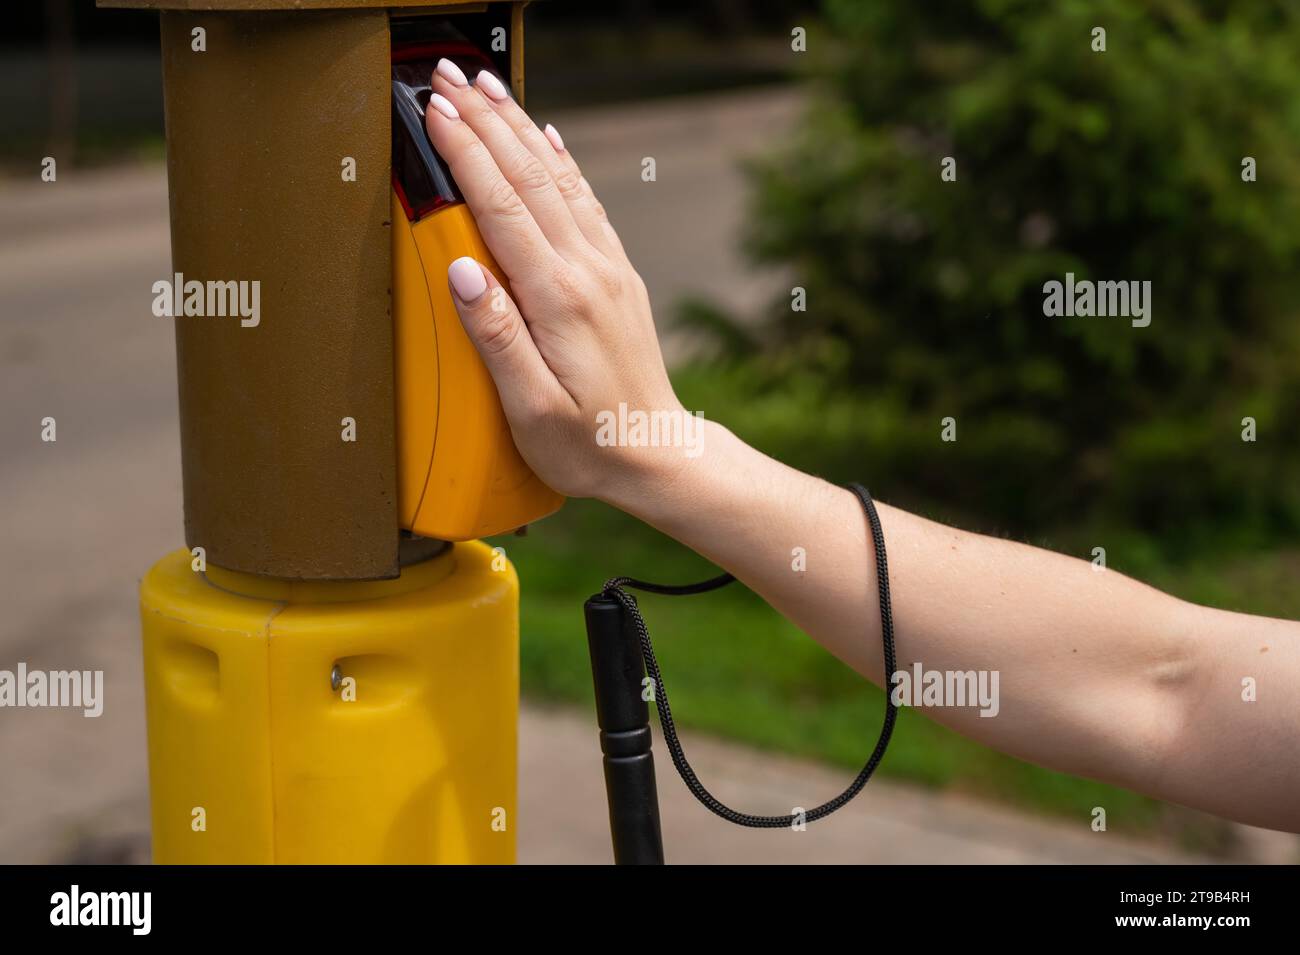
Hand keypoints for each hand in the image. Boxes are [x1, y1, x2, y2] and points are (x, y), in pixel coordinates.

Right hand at [424, 61, 684, 502]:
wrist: (659, 453)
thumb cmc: (591, 442)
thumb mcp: (532, 409)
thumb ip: (496, 338)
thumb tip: (462, 273)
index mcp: (559, 300)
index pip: (503, 208)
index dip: (467, 155)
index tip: (436, 113)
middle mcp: (588, 271)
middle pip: (530, 178)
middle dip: (487, 122)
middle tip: (449, 79)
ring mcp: (608, 268)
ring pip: (559, 180)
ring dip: (521, 129)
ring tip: (489, 89)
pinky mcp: (617, 276)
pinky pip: (586, 202)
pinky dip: (562, 162)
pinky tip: (548, 139)